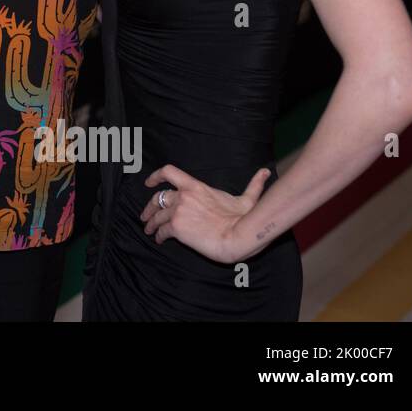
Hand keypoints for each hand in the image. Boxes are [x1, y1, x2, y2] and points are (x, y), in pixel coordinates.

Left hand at [140, 164, 270, 262]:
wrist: (237, 236)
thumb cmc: (243, 218)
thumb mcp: (247, 198)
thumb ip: (253, 184)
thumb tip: (265, 172)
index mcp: (195, 186)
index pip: (168, 172)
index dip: (155, 176)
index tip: (149, 183)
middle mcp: (183, 197)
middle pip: (158, 198)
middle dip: (149, 207)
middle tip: (146, 216)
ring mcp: (178, 212)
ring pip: (156, 216)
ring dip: (151, 223)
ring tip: (149, 230)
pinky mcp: (176, 228)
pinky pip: (161, 231)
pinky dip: (158, 236)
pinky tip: (159, 239)